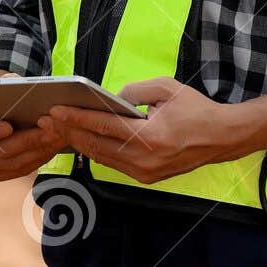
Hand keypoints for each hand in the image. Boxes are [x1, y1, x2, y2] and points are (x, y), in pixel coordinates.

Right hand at [0, 69, 69, 181]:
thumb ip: (3, 85)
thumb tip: (17, 85)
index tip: (8, 126)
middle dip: (26, 140)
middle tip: (47, 129)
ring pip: (15, 163)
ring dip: (38, 150)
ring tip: (57, 136)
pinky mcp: (2, 175)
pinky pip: (23, 169)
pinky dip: (40, 157)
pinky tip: (53, 145)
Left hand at [38, 77, 249, 183]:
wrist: (221, 138)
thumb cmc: (194, 109)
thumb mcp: (165, 88)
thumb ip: (132, 91)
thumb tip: (107, 99)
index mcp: (149, 136)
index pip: (103, 126)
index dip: (75, 118)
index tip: (54, 110)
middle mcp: (144, 159)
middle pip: (96, 145)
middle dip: (68, 131)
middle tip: (45, 119)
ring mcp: (145, 173)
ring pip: (101, 158)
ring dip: (78, 142)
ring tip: (57, 128)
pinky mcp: (146, 178)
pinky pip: (113, 164)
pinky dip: (96, 150)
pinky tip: (81, 138)